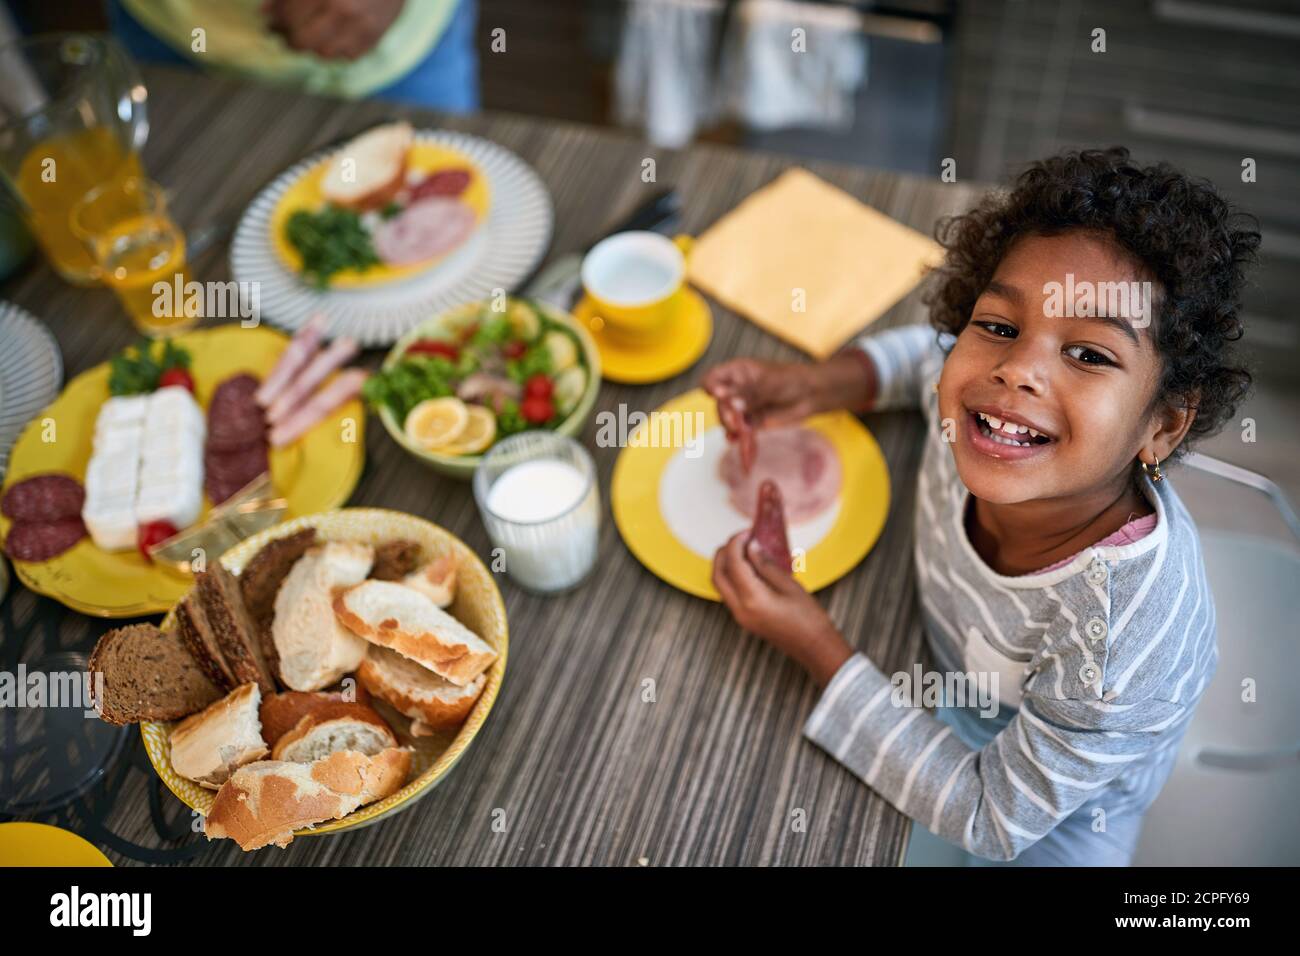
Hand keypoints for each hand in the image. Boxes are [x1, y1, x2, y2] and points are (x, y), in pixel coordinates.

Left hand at [264, 0, 404, 59]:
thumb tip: (264, 14)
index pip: (288, 16)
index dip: (277, 21)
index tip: (273, 20)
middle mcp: (343, 7)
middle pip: (303, 41)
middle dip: (291, 39)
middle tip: (285, 34)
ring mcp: (361, 24)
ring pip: (324, 53)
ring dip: (314, 46)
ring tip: (310, 34)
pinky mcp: (373, 37)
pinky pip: (346, 56)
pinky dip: (337, 49)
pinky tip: (334, 35)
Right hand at [701, 351, 874, 430]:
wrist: (812, 395)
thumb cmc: (792, 379)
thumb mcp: (770, 383)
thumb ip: (748, 393)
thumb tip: (728, 401)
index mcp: (737, 373)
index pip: (713, 378)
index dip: (711, 387)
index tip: (718, 395)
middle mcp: (736, 390)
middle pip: (719, 403)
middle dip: (725, 414)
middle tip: (735, 422)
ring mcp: (743, 407)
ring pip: (728, 420)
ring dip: (732, 428)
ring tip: (741, 435)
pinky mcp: (752, 423)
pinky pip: (741, 433)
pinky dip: (741, 440)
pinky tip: (741, 445)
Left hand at [712, 532, 853, 686]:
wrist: (814, 647)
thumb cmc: (808, 617)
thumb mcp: (789, 585)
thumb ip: (766, 565)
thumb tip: (750, 546)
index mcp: (752, 599)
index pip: (733, 564)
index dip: (736, 543)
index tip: (747, 532)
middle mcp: (739, 609)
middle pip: (717, 574)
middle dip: (724, 552)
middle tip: (741, 538)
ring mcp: (739, 616)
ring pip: (720, 584)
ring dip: (725, 564)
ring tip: (744, 549)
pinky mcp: (744, 618)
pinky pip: (729, 593)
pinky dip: (732, 576)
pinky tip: (748, 566)